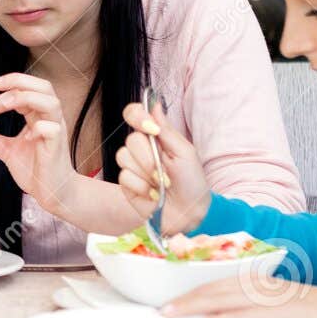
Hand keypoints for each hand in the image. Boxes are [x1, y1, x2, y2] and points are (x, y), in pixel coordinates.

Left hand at [0, 73, 79, 216]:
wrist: (52, 192)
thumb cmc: (34, 168)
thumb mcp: (6, 150)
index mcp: (38, 115)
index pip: (26, 89)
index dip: (6, 88)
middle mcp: (49, 118)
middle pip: (43, 86)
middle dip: (18, 80)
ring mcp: (56, 130)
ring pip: (51, 101)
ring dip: (25, 98)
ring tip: (5, 106)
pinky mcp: (58, 146)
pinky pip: (52, 129)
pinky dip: (38, 128)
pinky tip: (25, 139)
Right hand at [114, 100, 209, 232]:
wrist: (189, 213)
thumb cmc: (192, 182)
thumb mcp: (184, 152)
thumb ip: (166, 129)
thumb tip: (154, 103)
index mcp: (156, 137)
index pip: (135, 114)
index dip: (136, 115)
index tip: (151, 128)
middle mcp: (142, 149)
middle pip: (131, 139)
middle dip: (149, 157)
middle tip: (164, 171)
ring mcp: (133, 167)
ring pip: (124, 157)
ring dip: (147, 173)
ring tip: (161, 185)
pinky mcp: (127, 184)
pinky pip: (124, 177)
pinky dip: (142, 187)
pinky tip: (154, 195)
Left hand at [160, 279, 316, 317]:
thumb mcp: (286, 308)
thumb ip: (262, 312)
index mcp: (262, 283)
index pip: (220, 284)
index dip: (195, 290)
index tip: (174, 298)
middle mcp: (262, 287)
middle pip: (214, 289)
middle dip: (186, 298)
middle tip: (161, 309)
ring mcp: (269, 299)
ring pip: (221, 301)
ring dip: (193, 308)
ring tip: (170, 316)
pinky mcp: (277, 315)